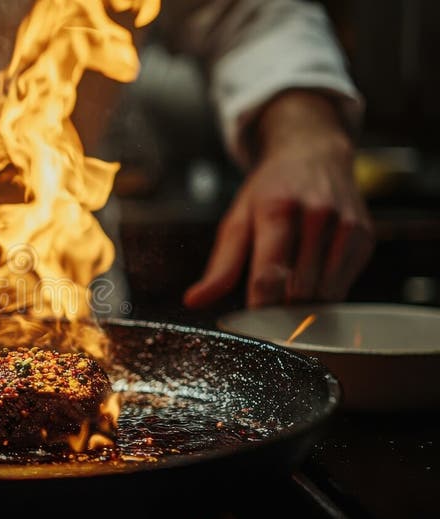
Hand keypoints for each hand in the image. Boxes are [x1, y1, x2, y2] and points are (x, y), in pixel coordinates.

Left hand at [183, 90, 373, 308]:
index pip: (269, 276)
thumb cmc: (270, 192)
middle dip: (281, 307)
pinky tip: (311, 277)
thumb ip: (220, 267)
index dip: (259, 309)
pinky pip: (344, 288)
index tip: (249, 323)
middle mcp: (316, 216)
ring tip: (288, 288)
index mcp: (277, 210)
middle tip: (269, 303)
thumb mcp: (237, 221)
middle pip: (298, 291)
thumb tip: (194, 301)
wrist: (313, 155)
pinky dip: (324, 294)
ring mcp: (345, 226)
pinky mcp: (364, 239)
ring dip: (304, 305)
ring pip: (324, 295)